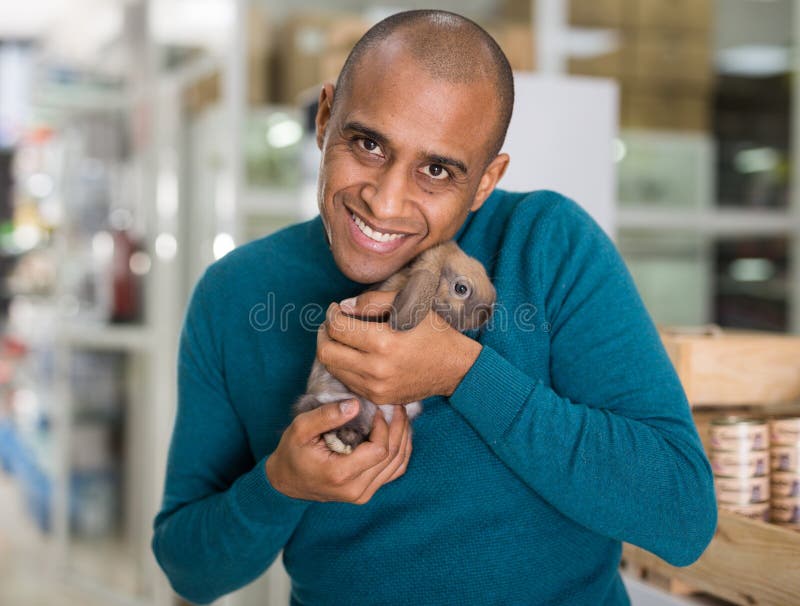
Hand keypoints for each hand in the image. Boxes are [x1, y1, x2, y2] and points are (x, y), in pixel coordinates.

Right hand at [265, 399, 411, 503]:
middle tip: (397, 406)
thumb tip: (356, 404)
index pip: (380, 450)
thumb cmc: (292, 453)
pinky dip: (401, 451)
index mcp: (341, 474)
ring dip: (404, 438)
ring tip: (400, 416)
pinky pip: (394, 472)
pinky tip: (400, 433)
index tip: (377, 409)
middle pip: (393, 456)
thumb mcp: (301, 429)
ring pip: (398, 464)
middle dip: (399, 428)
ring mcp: (363, 494)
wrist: (287, 482)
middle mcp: (356, 489)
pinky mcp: (367, 492)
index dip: (384, 427)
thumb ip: (326, 415)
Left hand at [317, 291, 481, 404]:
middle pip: (326, 353)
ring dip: (331, 350)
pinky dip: (344, 366)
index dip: (331, 315)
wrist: (454, 368)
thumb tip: (344, 307)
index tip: (336, 309)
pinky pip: (348, 381)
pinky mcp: (378, 398)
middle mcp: (376, 369)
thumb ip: (372, 301)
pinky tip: (354, 354)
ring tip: (342, 338)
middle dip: (324, 334)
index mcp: (383, 342)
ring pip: (333, 369)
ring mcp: (376, 387)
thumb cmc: (434, 333)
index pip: (338, 328)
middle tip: (332, 324)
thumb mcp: (409, 305)